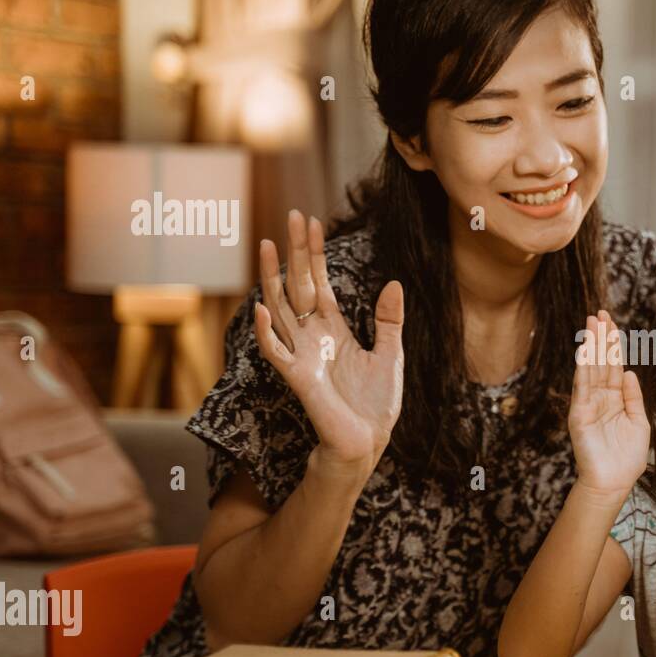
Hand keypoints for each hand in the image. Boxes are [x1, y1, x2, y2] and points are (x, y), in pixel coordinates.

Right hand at [254, 209, 404, 471]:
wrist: (369, 441)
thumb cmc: (376, 403)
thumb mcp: (391, 354)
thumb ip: (389, 320)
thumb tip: (393, 282)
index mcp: (334, 328)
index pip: (319, 281)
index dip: (315, 252)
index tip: (312, 221)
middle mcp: (313, 336)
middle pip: (298, 285)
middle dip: (296, 252)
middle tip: (292, 216)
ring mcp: (302, 354)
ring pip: (280, 308)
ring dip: (273, 278)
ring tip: (269, 245)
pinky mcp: (298, 377)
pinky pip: (275, 350)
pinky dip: (266, 330)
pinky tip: (262, 306)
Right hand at [568, 310, 649, 493]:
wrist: (613, 483)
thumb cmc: (626, 458)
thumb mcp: (638, 422)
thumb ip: (633, 397)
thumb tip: (630, 372)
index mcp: (615, 398)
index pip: (614, 365)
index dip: (613, 344)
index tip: (612, 323)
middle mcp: (600, 398)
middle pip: (601, 362)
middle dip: (601, 338)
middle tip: (600, 313)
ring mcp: (588, 405)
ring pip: (591, 369)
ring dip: (591, 346)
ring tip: (592, 324)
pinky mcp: (579, 415)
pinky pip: (582, 388)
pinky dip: (583, 370)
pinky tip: (585, 352)